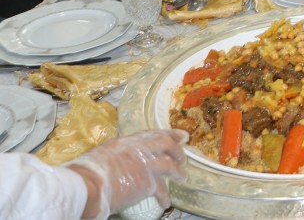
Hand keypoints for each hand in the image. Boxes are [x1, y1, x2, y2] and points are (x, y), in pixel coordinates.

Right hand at [67, 129, 187, 218]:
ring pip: (170, 165)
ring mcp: (146, 166)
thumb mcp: (103, 152)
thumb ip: (118, 151)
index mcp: (128, 142)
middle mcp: (140, 150)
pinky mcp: (147, 183)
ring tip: (182, 178)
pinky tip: (165, 203)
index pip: (153, 134)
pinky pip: (161, 189)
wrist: (88, 186)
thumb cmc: (88, 172)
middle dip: (177, 150)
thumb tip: (123, 154)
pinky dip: (164, 197)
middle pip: (166, 144)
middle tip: (183, 157)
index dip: (169, 134)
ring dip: (178, 172)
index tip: (180, 135)